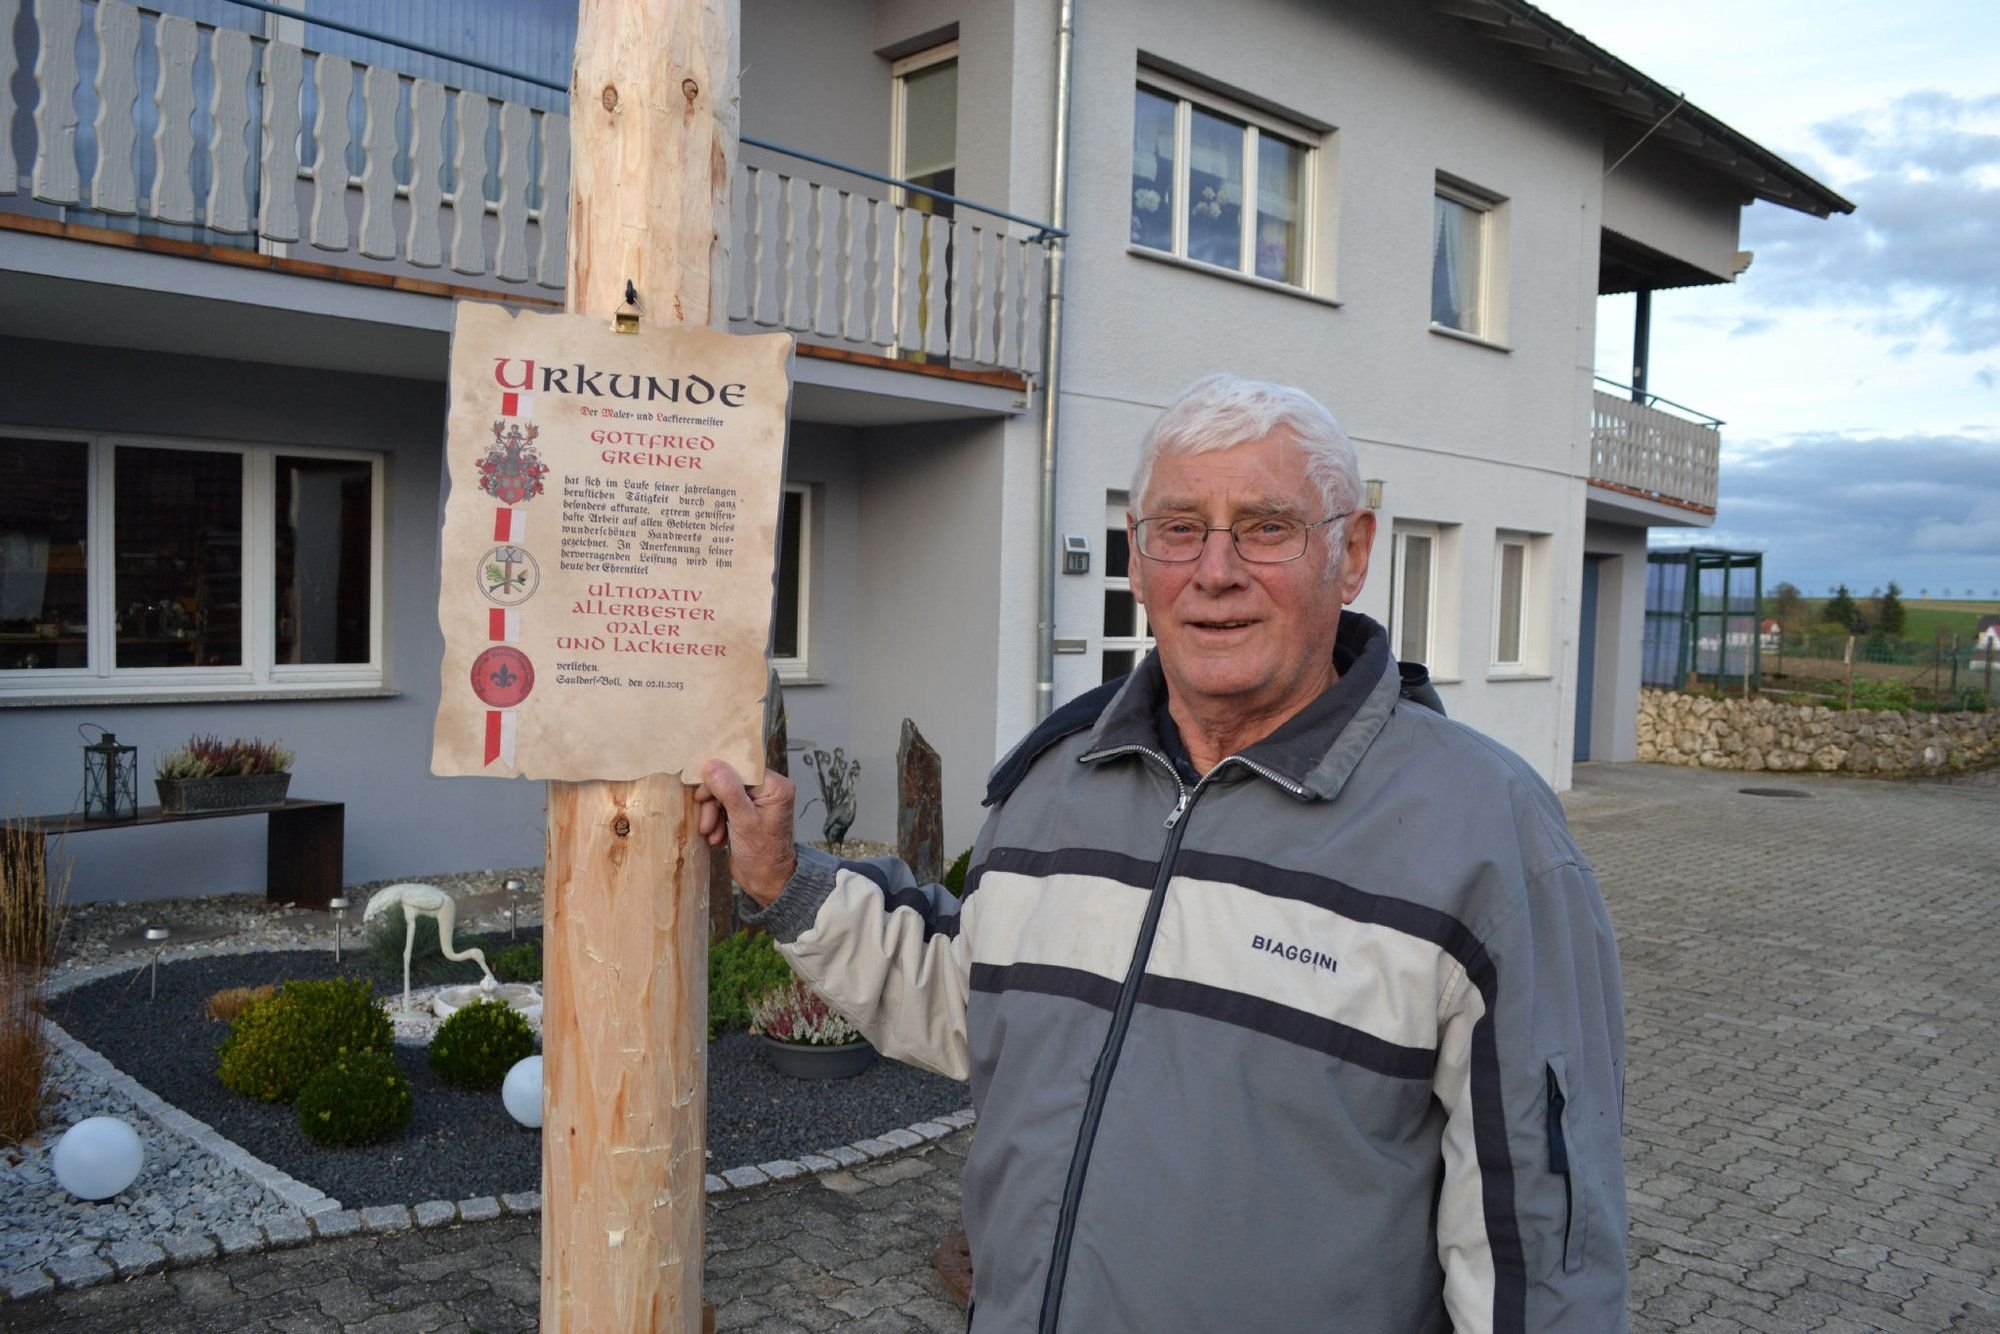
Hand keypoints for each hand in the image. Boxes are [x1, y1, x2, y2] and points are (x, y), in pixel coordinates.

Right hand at [694, 761, 797, 906]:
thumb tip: (712, 765)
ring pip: (723, 795)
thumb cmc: (762, 855)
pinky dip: (717, 821)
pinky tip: (718, 838)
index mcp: (775, 786)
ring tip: (711, 834)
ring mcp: (756, 801)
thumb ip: (728, 791)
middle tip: (706, 824)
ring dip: (712, 815)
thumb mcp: (743, 822)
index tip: (702, 795)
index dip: (717, 780)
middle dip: (713, 803)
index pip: (739, 769)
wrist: (767, 882)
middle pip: (728, 781)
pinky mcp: (746, 812)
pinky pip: (724, 807)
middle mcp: (768, 789)